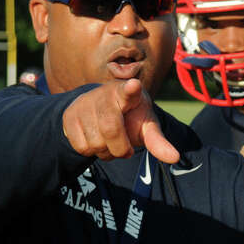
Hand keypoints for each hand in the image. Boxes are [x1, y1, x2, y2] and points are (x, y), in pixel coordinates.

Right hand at [61, 79, 177, 162]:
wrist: (100, 110)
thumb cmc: (130, 117)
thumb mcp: (146, 126)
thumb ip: (157, 141)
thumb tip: (174, 158)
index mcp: (128, 93)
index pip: (129, 91)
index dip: (131, 89)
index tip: (134, 85)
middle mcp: (103, 95)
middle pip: (111, 129)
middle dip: (121, 148)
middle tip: (126, 150)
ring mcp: (84, 104)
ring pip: (95, 142)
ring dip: (106, 152)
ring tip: (110, 142)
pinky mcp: (69, 116)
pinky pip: (81, 147)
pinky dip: (92, 152)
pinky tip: (96, 140)